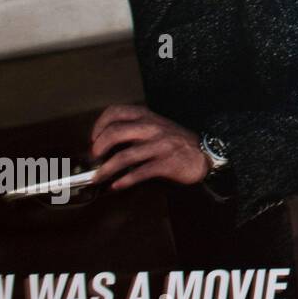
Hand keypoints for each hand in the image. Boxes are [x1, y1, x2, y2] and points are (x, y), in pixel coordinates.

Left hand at [89, 104, 210, 189]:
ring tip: (97, 178)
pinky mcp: (166, 163)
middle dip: (98, 148)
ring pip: (124, 156)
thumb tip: (106, 143)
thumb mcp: (157, 127)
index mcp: (148, 116)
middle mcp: (152, 128)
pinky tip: (116, 186)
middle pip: (115, 133)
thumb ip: (136, 129)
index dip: (99, 125)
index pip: (116, 112)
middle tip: (94, 159)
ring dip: (106, 170)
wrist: (204, 155)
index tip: (93, 138)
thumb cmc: (177, 142)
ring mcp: (159, 145)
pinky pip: (139, 172)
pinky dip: (124, 181)